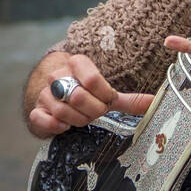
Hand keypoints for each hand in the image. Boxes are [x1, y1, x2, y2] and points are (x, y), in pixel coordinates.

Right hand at [29, 53, 153, 138]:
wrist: (58, 96)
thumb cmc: (87, 94)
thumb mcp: (107, 94)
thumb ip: (129, 100)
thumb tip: (154, 102)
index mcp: (78, 64)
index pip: (92, 80)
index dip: (104, 96)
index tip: (109, 101)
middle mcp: (59, 76)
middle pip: (78, 97)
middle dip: (93, 111)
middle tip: (97, 113)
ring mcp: (44, 92)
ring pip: (62, 111)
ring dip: (78, 120)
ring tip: (83, 118)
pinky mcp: (36, 109)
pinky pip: (42, 119)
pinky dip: (56, 126)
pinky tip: (65, 126)